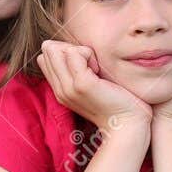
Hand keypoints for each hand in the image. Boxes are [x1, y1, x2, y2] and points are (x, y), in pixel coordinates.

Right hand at [35, 40, 150, 132]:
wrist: (127, 123)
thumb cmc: (115, 100)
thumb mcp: (89, 83)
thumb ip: (76, 69)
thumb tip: (67, 48)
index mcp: (60, 90)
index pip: (44, 57)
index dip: (63, 53)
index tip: (84, 65)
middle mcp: (60, 90)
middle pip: (49, 50)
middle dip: (70, 49)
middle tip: (91, 66)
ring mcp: (68, 87)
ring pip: (60, 49)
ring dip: (81, 51)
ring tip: (96, 69)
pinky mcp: (81, 84)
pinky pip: (75, 52)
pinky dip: (89, 54)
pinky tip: (99, 69)